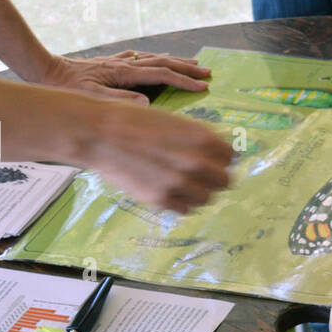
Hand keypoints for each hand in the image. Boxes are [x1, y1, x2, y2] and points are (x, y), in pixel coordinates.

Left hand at [35, 51, 211, 103]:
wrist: (46, 71)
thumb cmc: (66, 89)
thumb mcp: (92, 100)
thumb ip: (120, 102)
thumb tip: (148, 103)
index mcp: (124, 74)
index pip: (162, 75)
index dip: (184, 81)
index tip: (203, 86)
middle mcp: (124, 64)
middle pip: (163, 62)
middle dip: (187, 68)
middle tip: (208, 73)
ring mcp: (118, 62)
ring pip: (154, 59)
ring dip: (175, 61)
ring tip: (192, 63)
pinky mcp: (110, 64)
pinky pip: (139, 59)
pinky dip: (153, 58)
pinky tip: (155, 58)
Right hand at [79, 101, 233, 212]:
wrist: (101, 134)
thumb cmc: (135, 123)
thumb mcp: (175, 122)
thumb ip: (199, 139)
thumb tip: (220, 153)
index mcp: (202, 138)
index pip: (230, 156)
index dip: (222, 157)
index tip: (213, 159)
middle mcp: (195, 162)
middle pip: (225, 181)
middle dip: (215, 178)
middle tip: (202, 176)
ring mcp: (179, 183)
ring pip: (206, 199)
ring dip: (199, 192)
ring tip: (183, 184)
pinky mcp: (161, 200)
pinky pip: (185, 210)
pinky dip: (181, 203)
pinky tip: (170, 191)